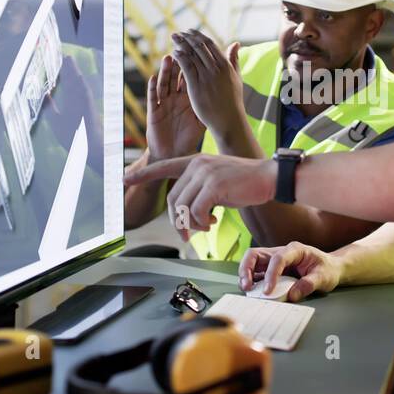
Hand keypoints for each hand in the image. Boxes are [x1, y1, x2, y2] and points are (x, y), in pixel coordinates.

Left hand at [125, 153, 277, 238]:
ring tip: (204, 227)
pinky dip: (202, 223)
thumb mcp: (218, 181)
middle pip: (172, 197)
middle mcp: (197, 164)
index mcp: (196, 161)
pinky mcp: (214, 186)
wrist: (269, 178)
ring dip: (191, 224)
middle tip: (187, 233)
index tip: (124, 177)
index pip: (164, 165)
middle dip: (176, 219)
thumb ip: (199, 190)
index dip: (142, 173)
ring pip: (182, 206)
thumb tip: (186, 214)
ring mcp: (205, 173)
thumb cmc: (245, 183)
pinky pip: (196, 211)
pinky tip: (213, 223)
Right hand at [146, 54, 204, 161]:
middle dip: (180, 62)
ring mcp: (163, 103)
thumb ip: (212, 103)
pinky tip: (152, 77)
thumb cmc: (188, 136)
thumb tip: (228, 91)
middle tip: (184, 47)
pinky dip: (152, 88)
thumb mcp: (202, 118)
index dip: (195, 64)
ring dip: (165, 71)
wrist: (174, 153)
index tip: (201, 50)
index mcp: (187, 97)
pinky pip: (152, 99)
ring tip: (168, 57)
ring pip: (164, 83)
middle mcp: (174, 97)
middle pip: (176, 76)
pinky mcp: (153, 113)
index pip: (191, 76)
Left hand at [170, 29, 245, 141]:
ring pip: (192, 54)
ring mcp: (206, 76)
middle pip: (199, 46)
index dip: (198, 36)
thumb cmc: (233, 101)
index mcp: (225, 65)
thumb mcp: (236, 77)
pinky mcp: (196, 85)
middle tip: (178, 32)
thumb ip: (234, 59)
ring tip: (174, 38)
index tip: (190, 31)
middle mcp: (216, 68)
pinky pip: (186, 67)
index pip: (210, 44)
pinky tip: (174, 53)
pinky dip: (180, 57)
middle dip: (188, 37)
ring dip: (181, 44)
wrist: (229, 120)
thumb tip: (236, 43)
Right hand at [238, 242, 342, 302]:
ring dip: (246, 275)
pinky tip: (253, 291)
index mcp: (295, 250)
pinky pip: (257, 273)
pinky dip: (252, 281)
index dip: (270, 274)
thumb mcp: (324, 277)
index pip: (277, 259)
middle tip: (246, 286)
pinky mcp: (271, 270)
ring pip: (252, 262)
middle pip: (255, 254)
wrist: (331, 268)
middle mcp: (281, 252)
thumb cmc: (328, 269)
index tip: (268, 291)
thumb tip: (292, 295)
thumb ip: (309, 284)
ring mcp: (274, 260)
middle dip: (247, 269)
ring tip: (247, 290)